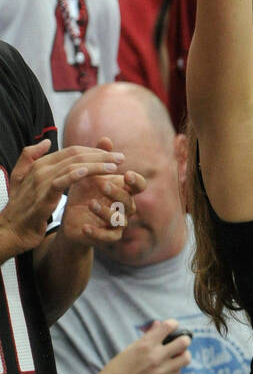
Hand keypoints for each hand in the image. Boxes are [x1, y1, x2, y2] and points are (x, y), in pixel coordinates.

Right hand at [0, 140, 128, 257]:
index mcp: (40, 163)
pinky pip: (62, 181)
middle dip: (101, 155)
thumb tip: (46, 142)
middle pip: (76, 154)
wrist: (10, 231)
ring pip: (73, 165)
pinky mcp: (43, 195)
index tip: (112, 155)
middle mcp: (41, 168)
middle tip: (121, 157)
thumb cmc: (21, 207)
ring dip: (97, 164)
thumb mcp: (23, 180)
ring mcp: (41, 181)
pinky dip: (76, 174)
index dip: (94, 151)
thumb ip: (31, 157)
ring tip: (115, 166)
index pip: (72, 151)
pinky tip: (91, 172)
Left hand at [60, 136, 145, 250]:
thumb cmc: (84, 193)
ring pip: (120, 220)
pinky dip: (97, 232)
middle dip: (117, 193)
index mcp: (125, 190)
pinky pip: (108, 237)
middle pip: (130, 201)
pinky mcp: (107, 237)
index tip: (126, 174)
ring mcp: (118, 224)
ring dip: (106, 212)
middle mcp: (126, 207)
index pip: (139, 186)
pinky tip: (85, 225)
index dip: (136, 181)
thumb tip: (105, 139)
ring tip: (90, 204)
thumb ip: (98, 158)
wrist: (71, 218)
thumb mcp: (88, 174)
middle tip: (102, 184)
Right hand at [95, 320, 190, 373]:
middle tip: (180, 342)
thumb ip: (148, 336)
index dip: (173, 324)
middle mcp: (156, 356)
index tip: (172, 326)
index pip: (169, 326)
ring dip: (182, 355)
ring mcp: (160, 371)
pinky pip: (177, 372)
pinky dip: (175, 369)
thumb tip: (159, 323)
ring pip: (186, 358)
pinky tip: (167, 369)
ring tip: (176, 356)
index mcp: (146, 344)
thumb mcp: (131, 348)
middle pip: (184, 342)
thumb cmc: (118, 368)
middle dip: (184, 340)